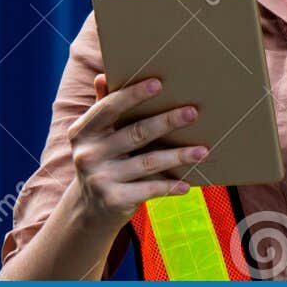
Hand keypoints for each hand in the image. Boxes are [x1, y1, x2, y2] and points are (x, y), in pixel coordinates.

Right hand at [65, 74, 207, 228]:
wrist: (89, 210)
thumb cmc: (103, 159)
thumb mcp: (97, 135)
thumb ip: (103, 107)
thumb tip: (103, 75)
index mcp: (83, 131)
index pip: (109, 108)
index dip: (133, 95)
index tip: (159, 83)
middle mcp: (88, 154)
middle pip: (136, 133)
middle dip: (167, 122)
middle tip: (193, 112)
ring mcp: (99, 179)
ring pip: (148, 162)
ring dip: (179, 156)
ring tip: (203, 151)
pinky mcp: (113, 200)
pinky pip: (149, 189)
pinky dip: (170, 186)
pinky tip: (188, 184)